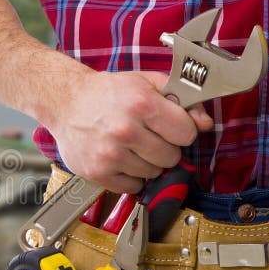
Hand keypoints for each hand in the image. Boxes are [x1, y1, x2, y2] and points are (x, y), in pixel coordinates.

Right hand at [45, 69, 213, 193]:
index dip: (181, 131)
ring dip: (146, 163)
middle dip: (164, 148)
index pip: (186, 134)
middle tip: (147, 137)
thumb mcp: (144, 83)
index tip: (170, 128)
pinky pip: (132, 186)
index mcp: (141, 104)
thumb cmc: (106, 93)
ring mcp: (111, 154)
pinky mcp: (98, 172)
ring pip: (153, 173)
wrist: (64, 102)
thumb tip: (204, 122)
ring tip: (130, 147)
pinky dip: (129, 177)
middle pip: (171, 157)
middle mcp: (126, 130)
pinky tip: (120, 159)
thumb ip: (180, 99)